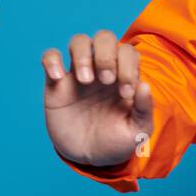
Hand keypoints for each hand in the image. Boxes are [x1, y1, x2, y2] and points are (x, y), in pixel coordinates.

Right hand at [42, 30, 152, 168]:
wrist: (89, 157)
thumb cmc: (117, 139)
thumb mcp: (137, 131)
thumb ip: (144, 109)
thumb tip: (145, 85)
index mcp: (124, 74)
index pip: (128, 52)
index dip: (128, 66)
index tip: (125, 93)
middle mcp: (102, 68)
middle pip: (104, 38)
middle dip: (106, 55)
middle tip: (106, 81)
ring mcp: (79, 73)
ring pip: (79, 41)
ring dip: (83, 54)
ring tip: (85, 80)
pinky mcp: (56, 84)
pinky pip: (50, 57)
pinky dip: (51, 60)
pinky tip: (58, 77)